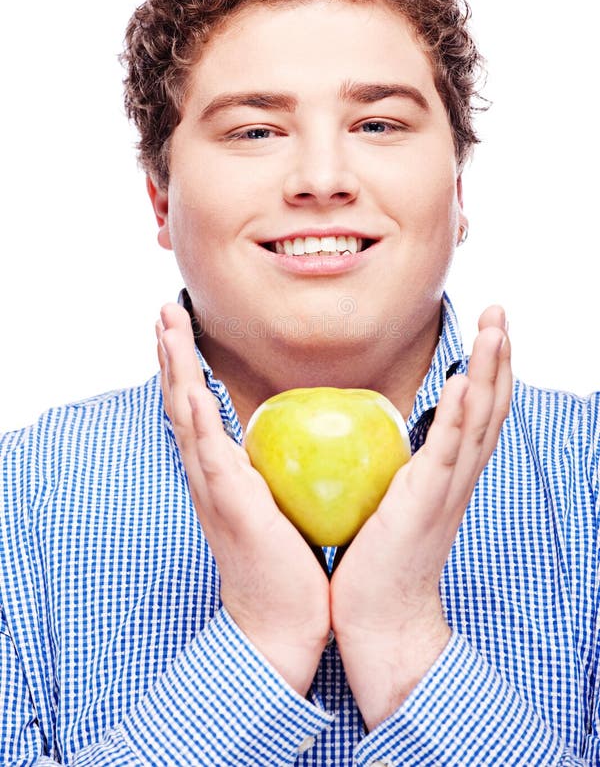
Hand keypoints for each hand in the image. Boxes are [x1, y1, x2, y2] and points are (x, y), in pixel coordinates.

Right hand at [156, 303, 329, 694]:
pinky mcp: (228, 504)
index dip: (187, 366)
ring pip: (186, 416)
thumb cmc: (289, 558)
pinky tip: (193, 392)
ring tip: (167, 327)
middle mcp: (207, 473)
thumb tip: (311, 433)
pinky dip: (199, 420)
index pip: (198, 406)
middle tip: (166, 308)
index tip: (182, 327)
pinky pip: (210, 455)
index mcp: (220, 470)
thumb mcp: (281, 500)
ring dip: (175, 369)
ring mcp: (212, 487)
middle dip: (171, 352)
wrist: (282, 617)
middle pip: (181, 400)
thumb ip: (281, 465)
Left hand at [330, 306, 511, 728]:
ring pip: (478, 420)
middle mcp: (459, 476)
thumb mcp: (391, 499)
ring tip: (496, 330)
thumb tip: (370, 433)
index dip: (489, 370)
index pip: (479, 412)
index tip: (490, 330)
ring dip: (489, 372)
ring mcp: (447, 488)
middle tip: (502, 312)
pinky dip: (456, 414)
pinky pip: (445, 451)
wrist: (381, 615)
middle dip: (500, 357)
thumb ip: (393, 465)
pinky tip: (461, 381)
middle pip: (491, 406)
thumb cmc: (377, 557)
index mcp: (450, 474)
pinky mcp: (426, 501)